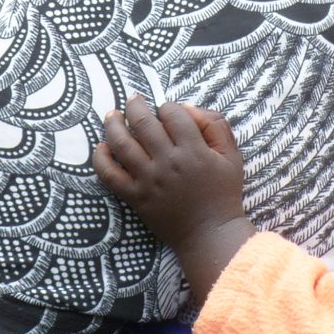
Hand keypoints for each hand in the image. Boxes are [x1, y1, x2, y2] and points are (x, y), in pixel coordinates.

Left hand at [93, 96, 253, 305]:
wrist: (209, 234)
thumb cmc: (222, 193)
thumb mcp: (232, 156)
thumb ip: (215, 125)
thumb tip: (186, 108)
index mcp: (193, 150)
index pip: (172, 114)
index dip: (168, 107)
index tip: (168, 112)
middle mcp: (168, 162)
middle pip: (143, 122)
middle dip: (135, 105)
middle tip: (133, 100)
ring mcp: (148, 180)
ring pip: (122, 143)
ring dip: (113, 124)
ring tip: (111, 115)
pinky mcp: (135, 197)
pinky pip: (109, 175)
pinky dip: (101, 158)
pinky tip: (102, 147)